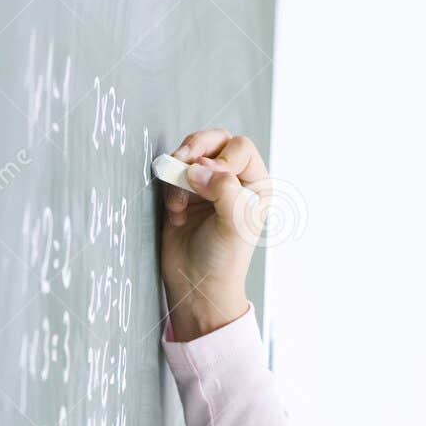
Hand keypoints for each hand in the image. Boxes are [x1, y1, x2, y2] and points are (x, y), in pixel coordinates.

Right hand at [158, 129, 270, 340]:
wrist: (196, 285)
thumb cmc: (223, 260)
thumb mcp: (234, 225)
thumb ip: (225, 191)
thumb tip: (200, 169)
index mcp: (256, 185)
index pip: (240, 148)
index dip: (222, 158)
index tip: (208, 180)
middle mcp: (234, 180)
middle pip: (215, 141)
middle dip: (195, 150)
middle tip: (183, 165)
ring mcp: (207, 185)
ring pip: (190, 153)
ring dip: (179, 171)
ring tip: (178, 201)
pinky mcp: (184, 192)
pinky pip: (173, 172)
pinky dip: (169, 186)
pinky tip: (175, 212)